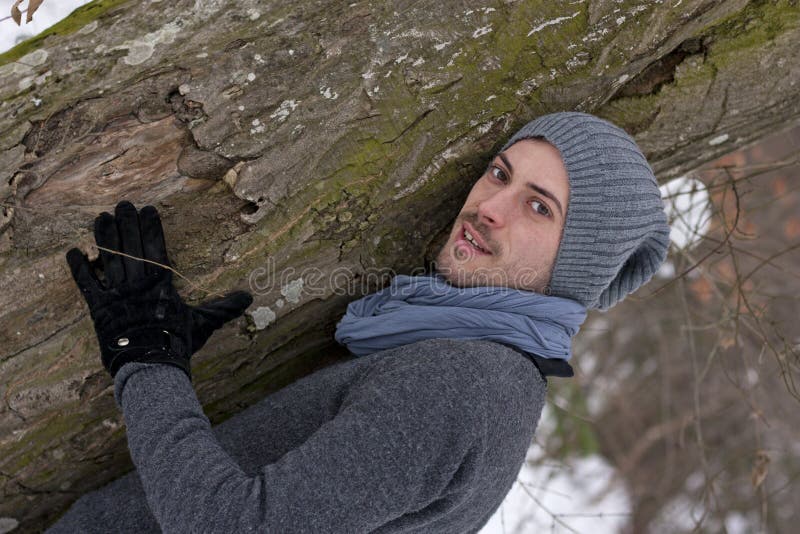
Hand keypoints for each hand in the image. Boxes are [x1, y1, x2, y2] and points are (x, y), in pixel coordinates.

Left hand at [66, 200, 252, 379]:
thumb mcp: (205, 323)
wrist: (151, 366)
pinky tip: (74, 252)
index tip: (148, 209)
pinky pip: (86, 285)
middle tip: (123, 204)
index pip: (157, 248)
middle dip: (127, 223)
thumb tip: (249, 298)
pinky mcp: (100, 309)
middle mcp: (138, 284)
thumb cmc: (179, 343)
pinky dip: (79, 269)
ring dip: (104, 237)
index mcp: (162, 284)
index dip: (152, 227)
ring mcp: (117, 295)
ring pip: (109, 259)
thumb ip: (224, 308)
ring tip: (101, 217)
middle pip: (131, 247)